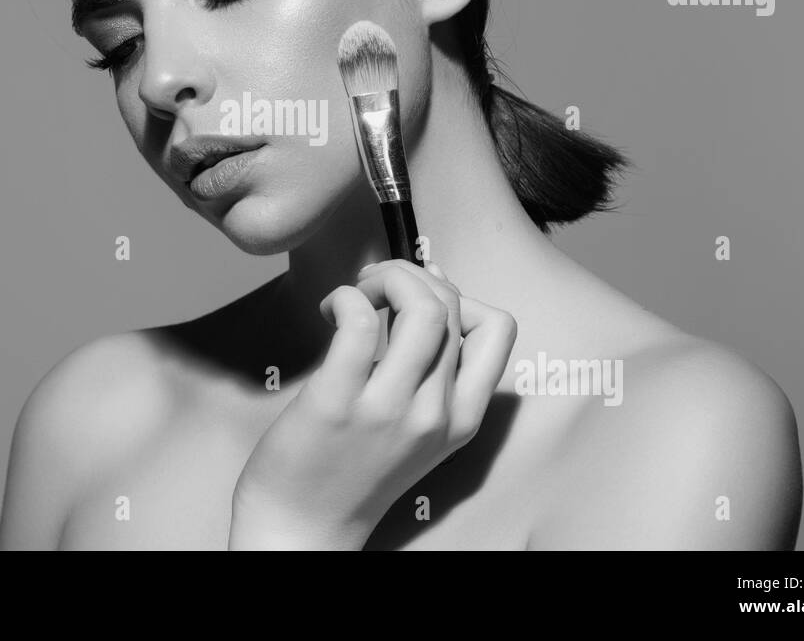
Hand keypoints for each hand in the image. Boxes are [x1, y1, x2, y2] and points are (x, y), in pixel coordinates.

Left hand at [228, 259, 517, 549]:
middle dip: (410, 275)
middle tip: (372, 288)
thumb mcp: (416, 426)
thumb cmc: (352, 466)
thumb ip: (430, 366)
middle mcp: (436, 413)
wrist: (303, 528)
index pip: (499, 328)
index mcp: (462, 418)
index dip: (460, 295)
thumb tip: (430, 282)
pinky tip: (329, 309)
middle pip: (452, 306)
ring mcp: (390, 409)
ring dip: (386, 278)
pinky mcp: (338, 402)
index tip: (416, 300)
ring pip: (423, 307)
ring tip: (355, 295)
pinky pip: (361, 322)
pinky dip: (346, 297)